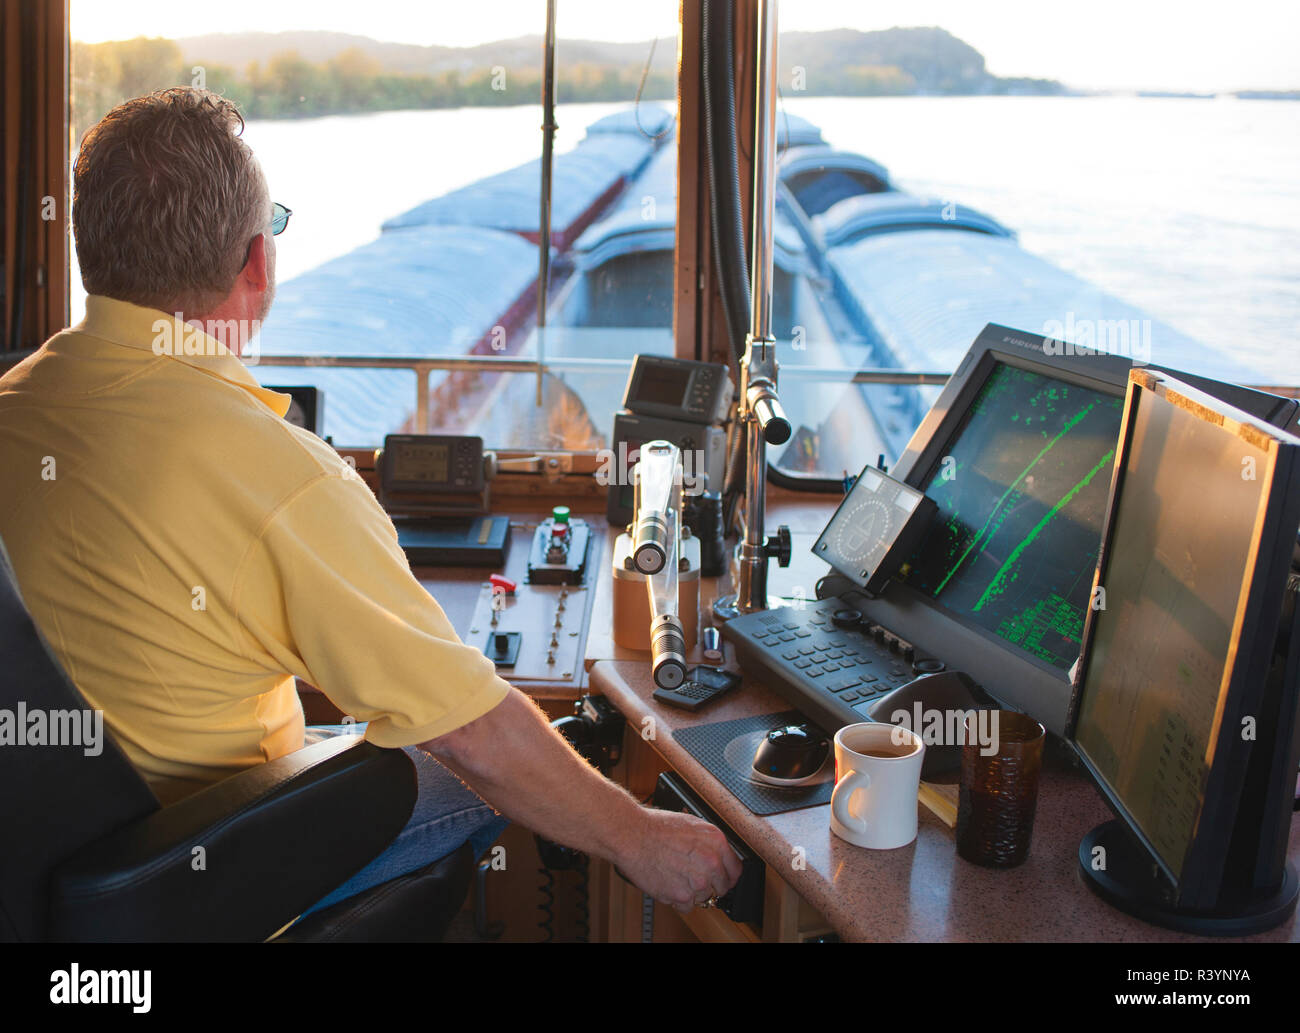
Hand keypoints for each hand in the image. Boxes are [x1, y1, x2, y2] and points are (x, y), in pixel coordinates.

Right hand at [614, 807, 742, 911]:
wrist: (632, 835)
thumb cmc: (656, 828)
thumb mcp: (692, 825)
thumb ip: (709, 843)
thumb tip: (719, 858)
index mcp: (716, 841)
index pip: (735, 870)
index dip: (727, 876)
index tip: (721, 880)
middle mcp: (711, 862)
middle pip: (721, 888)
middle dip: (709, 886)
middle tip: (692, 879)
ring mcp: (698, 880)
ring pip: (704, 898)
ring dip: (691, 893)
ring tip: (675, 877)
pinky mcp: (682, 895)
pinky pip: (687, 907)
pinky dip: (678, 900)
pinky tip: (669, 884)